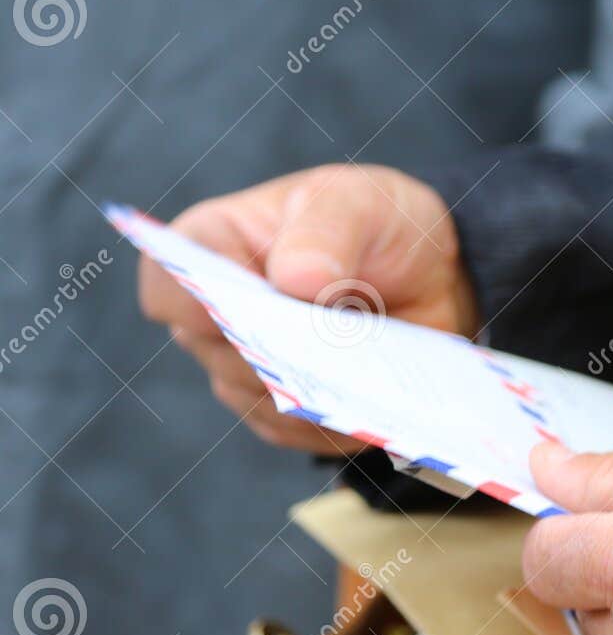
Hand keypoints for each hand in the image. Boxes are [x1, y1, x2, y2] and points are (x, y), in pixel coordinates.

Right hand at [140, 164, 474, 451]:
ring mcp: (246, 366)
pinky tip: (368, 400)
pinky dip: (332, 420)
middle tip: (325, 346)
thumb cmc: (373, 223)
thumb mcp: (360, 203)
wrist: (422, 275)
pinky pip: (297, 431)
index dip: (193, 299)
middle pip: (215, 350)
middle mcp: (216, 312)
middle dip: (270, 350)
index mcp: (215, 245)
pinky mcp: (285, 410)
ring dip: (307, 390)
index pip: (169, 279)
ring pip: (256, 397)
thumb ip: (325, 231)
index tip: (241, 308)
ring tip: (360, 371)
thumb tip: (298, 280)